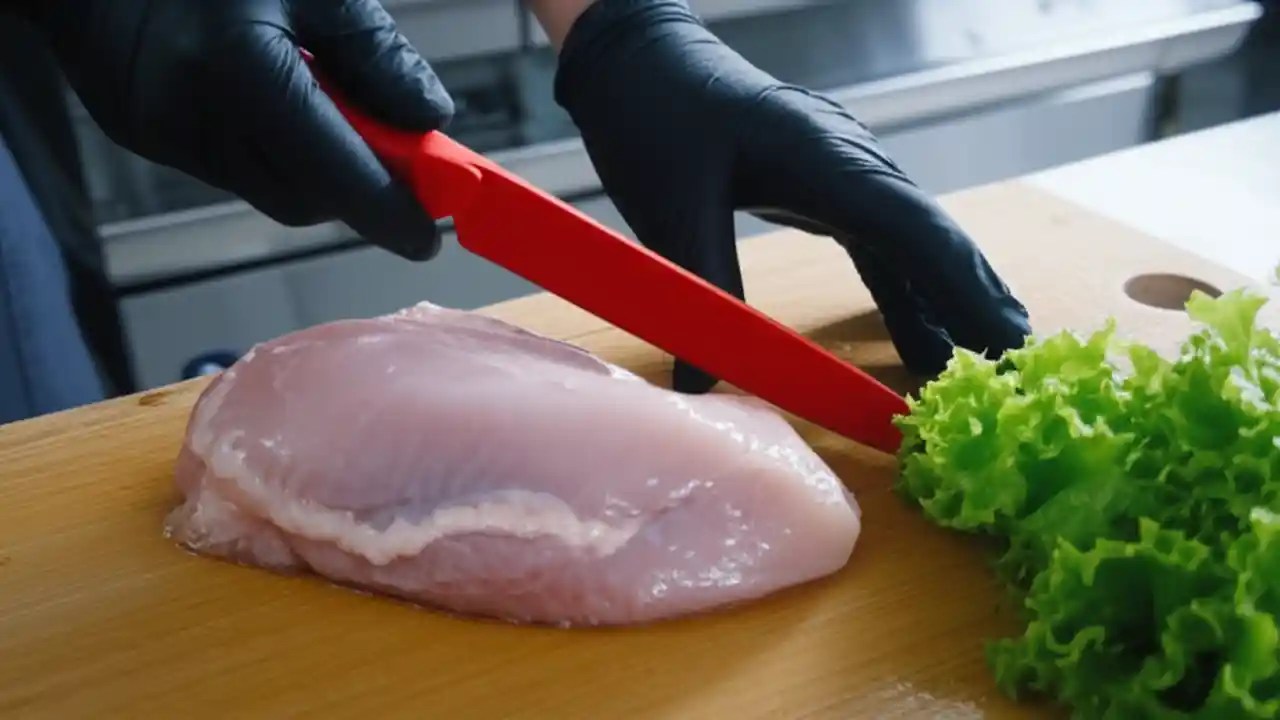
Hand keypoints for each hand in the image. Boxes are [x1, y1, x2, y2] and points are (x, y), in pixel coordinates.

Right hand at [25, 0, 452, 259]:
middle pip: (304, 198)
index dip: (389, 214)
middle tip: (402, 165)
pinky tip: (268, 101)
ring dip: (314, 170)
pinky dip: (268, 151)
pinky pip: (229, 168)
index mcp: (242, 70)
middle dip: (358, 191)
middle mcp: (195, 115)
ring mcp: (161, 131)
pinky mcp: (144, 134)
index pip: (335, 174)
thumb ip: (372, 53)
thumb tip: (430, 119)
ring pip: (268, 189)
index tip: (429, 237)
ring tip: (327, 109)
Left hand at [552, 0, 1032, 391]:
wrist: (640, 60)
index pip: (916, 232)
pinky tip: (927, 341)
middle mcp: (854, 162)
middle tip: (1023, 370)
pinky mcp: (829, 188)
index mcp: (827, 157)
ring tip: (991, 366)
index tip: (1009, 344)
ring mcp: (847, 173)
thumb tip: (703, 384)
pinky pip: (883, 247)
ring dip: (952, 304)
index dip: (966, 292)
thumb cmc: (656, 117)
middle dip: (980, 304)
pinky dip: (909, 294)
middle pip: (935, 240)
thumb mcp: (670, 207)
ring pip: (916, 246)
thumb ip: (701, 289)